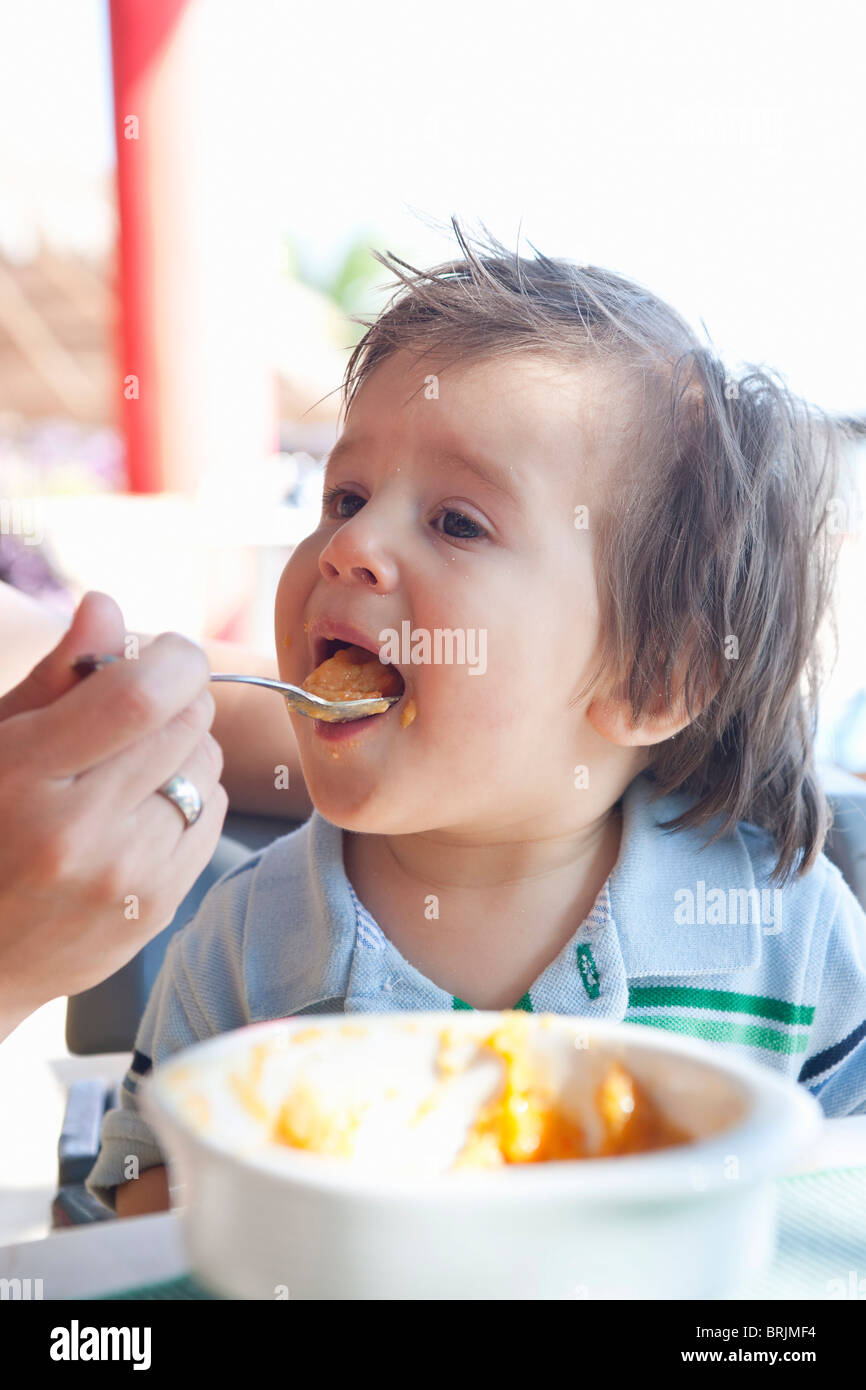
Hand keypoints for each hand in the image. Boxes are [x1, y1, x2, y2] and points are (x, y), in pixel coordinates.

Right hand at [0, 592, 227, 1038]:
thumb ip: (55, 677)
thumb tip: (108, 605)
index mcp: (25, 778)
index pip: (141, 698)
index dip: (172, 658)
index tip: (163, 649)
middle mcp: (81, 834)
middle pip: (185, 727)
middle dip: (175, 698)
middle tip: (137, 705)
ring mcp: (126, 879)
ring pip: (208, 768)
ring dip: (185, 747)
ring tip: (132, 761)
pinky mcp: (158, 908)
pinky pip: (214, 815)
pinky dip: (192, 793)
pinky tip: (143, 804)